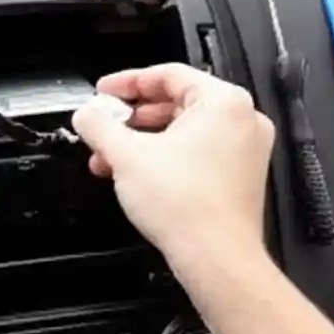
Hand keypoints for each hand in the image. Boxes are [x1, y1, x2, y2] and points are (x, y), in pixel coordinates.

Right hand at [71, 63, 274, 264]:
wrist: (215, 259)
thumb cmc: (189, 208)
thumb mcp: (127, 156)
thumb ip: (100, 126)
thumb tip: (88, 115)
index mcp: (224, 102)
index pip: (168, 74)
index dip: (127, 82)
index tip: (105, 92)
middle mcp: (243, 121)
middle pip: (177, 102)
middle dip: (132, 117)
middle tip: (105, 124)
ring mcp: (245, 150)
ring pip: (185, 131)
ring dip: (143, 141)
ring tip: (111, 156)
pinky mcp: (240, 177)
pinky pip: (197, 153)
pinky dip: (165, 158)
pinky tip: (136, 174)